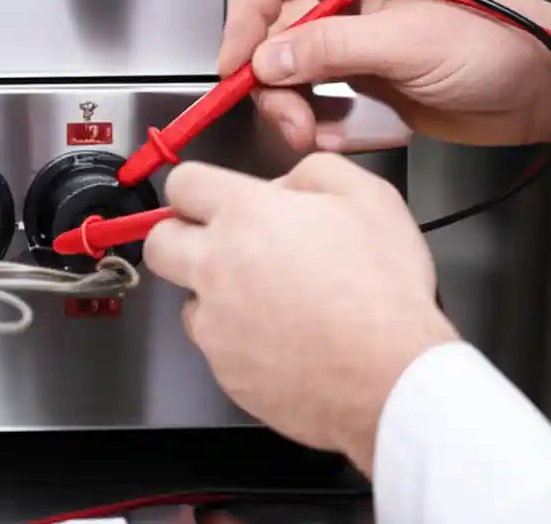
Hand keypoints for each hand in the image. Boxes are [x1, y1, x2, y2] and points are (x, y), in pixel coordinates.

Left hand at [143, 154, 459, 474]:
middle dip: (180, 238)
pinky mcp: (222, 368)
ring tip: (269, 302)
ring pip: (188, 298)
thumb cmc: (384, 291)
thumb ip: (315, 172)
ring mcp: (214, 321)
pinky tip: (283, 341)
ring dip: (215, 295)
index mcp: (245, 216)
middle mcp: (214, 266)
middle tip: (219, 246)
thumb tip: (284, 184)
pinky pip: (215, 346)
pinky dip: (238, 341)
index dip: (197, 188)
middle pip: (158, 241)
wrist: (391, 378)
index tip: (213, 200)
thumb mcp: (371, 198)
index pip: (182, 183)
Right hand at [223, 0, 550, 149]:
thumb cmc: (498, 42)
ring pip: (286, 67)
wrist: (539, 91)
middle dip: (271, 78)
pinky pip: (312, 94)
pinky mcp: (358, 68)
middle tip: (283, 114)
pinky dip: (316, 118)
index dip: (245, 18)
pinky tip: (337, 130)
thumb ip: (328, 49)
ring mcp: (352, 30)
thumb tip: (266, 60)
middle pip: (272, 27)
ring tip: (309, 130)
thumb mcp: (406, 42)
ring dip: (290, 105)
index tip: (236, 64)